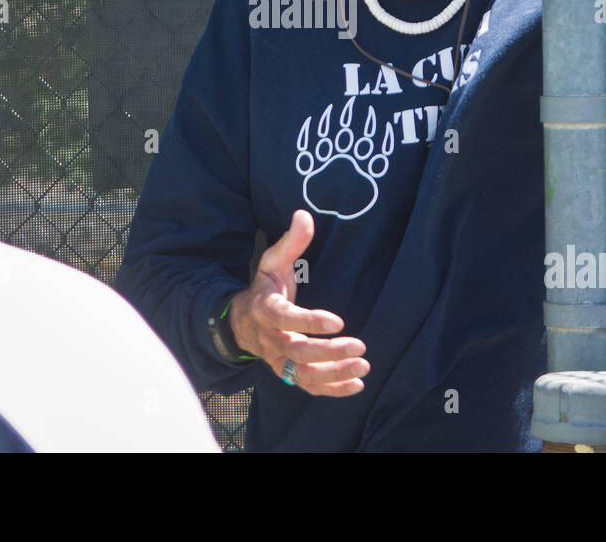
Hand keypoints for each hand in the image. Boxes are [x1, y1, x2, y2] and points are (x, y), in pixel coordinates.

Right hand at [228, 209, 368, 396]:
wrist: (242, 322)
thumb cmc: (265, 287)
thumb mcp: (271, 262)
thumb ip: (290, 242)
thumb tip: (304, 215)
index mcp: (266, 310)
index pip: (286, 319)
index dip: (310, 322)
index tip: (338, 321)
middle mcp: (271, 340)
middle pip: (298, 353)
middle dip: (329, 353)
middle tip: (359, 346)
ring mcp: (278, 361)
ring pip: (304, 376)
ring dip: (334, 374)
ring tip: (363, 367)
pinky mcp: (287, 374)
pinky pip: (308, 388)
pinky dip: (332, 390)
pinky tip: (357, 385)